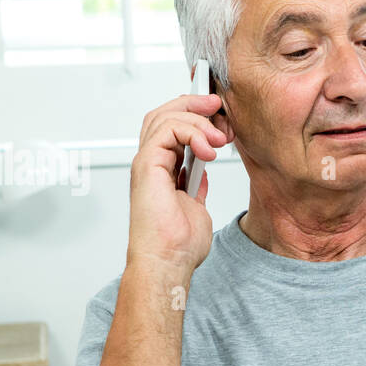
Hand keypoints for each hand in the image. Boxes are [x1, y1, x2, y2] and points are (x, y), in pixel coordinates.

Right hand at [127, 91, 232, 270]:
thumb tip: (201, 175)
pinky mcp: (146, 165)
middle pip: (164, 114)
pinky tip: (208, 149)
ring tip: (218, 137)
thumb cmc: (178, 246)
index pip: (171, 128)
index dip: (192, 114)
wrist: (169, 262)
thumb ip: (196, 188)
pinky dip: (190, 131)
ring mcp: (147, 163)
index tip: (218, 112)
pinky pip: (165, 130)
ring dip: (196, 119)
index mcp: (161, 171)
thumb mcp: (197, 208)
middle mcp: (151, 163)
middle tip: (216, 104)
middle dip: (192, 103)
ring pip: (164, 116)